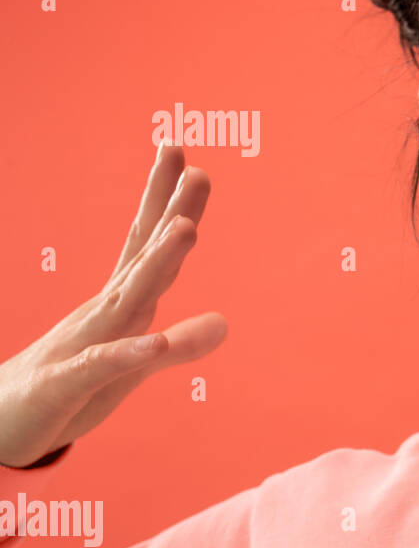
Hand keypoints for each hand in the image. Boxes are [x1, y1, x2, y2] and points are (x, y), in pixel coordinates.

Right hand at [0, 140, 226, 467]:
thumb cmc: (71, 389)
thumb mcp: (132, 368)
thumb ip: (179, 345)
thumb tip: (224, 322)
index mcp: (118, 305)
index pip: (145, 246)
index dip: (168, 203)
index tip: (188, 158)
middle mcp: (101, 315)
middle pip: (140, 258)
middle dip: (170, 213)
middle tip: (199, 169)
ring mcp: (81, 346)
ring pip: (124, 300)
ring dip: (156, 264)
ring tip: (187, 228)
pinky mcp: (64, 386)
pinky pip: (99, 367)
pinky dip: (127, 352)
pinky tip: (155, 340)